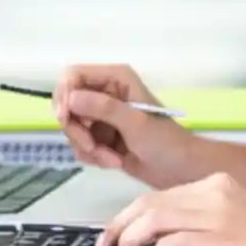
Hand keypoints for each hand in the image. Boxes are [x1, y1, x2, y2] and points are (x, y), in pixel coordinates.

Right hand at [53, 64, 201, 189]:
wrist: (181, 171)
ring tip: (111, 158)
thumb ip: (104, 108)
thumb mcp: (135, 123)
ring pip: (72, 128)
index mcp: (116, 78)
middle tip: (92, 147)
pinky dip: (93, 156)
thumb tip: (71, 98)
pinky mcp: (101, 137)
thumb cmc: (165, 142)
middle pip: (67, 104)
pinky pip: (80, 144)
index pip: (73, 75)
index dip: (64, 95)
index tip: (65, 119)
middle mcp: (106, 92)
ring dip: (88, 147)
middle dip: (76, 130)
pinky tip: (114, 161)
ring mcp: (102, 116)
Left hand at [98, 172, 245, 245]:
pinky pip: (177, 241)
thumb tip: (156, 235)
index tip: (115, 231)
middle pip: (152, 203)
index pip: (160, 194)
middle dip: (121, 224)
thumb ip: (199, 219)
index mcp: (218, 183)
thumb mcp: (232, 220)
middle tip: (106, 245)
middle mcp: (217, 191)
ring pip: (157, 218)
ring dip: (132, 239)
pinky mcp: (223, 239)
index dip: (130, 214)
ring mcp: (220, 214)